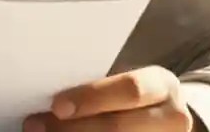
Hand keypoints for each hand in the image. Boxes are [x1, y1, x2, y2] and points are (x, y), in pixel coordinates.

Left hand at [23, 66, 196, 131]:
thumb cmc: (132, 94)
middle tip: (36, 126)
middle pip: (118, 127)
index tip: (57, 105)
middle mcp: (172, 116)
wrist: (166, 115)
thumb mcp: (125, 82)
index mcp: (161, 85)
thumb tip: (48, 98)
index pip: (130, 90)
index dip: (92, 98)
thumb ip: (97, 85)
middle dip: (73, 128)